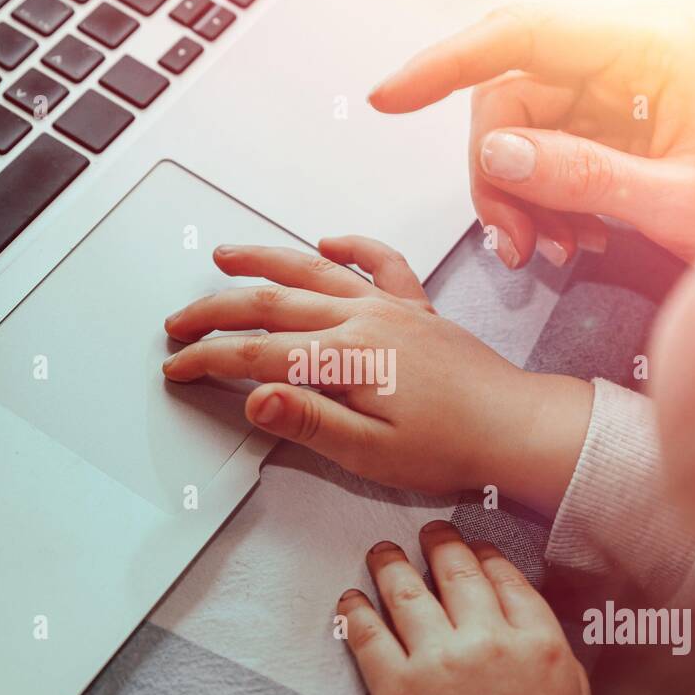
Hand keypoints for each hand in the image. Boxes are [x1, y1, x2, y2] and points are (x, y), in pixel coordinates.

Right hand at [162, 237, 591, 516]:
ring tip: (226, 254)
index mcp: (346, 357)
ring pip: (313, 269)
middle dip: (215, 310)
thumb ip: (308, 421)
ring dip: (264, 259)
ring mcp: (390, 308)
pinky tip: (330, 242)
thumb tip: (254, 398)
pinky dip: (352, 247)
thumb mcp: (370, 453)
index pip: (256, 354)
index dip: (208, 360)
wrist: (516, 428)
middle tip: (179, 322)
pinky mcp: (415, 309)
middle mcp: (363, 320)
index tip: (177, 367)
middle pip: (270, 303)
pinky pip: (380, 262)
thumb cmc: (453, 446)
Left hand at [339, 522, 595, 694]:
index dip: (486, 556)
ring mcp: (439, 660)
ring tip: (382, 551)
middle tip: (428, 532)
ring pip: (408, 591)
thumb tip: (540, 633)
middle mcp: (489, 641)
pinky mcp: (395, 687)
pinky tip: (350, 599)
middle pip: (457, 572)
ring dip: (391, 563)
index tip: (475, 548)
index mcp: (541, 645)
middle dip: (440, 544)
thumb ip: (558, 663)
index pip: (507, 579)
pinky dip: (355, 609)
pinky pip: (367, 633)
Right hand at [369, 6, 694, 264]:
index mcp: (659, 47)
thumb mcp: (684, 201)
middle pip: (513, 95)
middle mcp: (633, 63)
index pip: (527, 33)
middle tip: (513, 241)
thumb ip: (587, 177)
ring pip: (523, 134)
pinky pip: (550, 158)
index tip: (392, 97)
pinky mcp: (619, 132)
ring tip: (552, 250)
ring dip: (521, 199)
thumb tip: (499, 159)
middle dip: (497, 174)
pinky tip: (573, 239)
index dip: (449, 62)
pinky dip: (547, 204)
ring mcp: (623, 98)